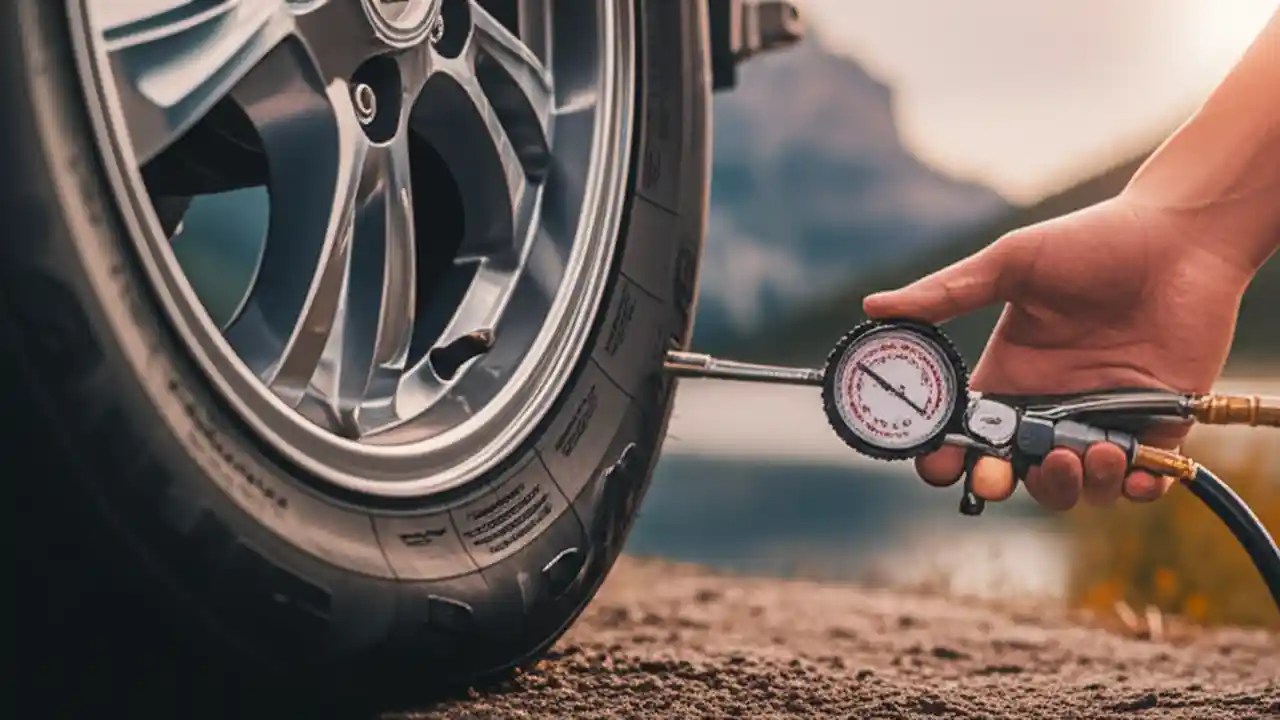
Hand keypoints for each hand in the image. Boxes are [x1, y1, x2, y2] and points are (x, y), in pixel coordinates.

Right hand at [863, 194, 1253, 509]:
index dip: (946, 455)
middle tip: (997, 476)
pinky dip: (1131, 487)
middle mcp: (1050, 407)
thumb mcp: (1012, 263)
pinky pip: (1140, 480)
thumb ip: (947, 292)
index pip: (967, 434)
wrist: (1181, 235)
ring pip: (1073, 486)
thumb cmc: (1093, 241)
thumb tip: (873, 307)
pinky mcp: (1157, 425)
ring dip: (1068, 486)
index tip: (939, 459)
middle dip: (999, 485)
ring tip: (1082, 452)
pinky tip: (1127, 466)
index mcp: (1009, 377)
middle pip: (1012, 473)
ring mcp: (1102, 420)